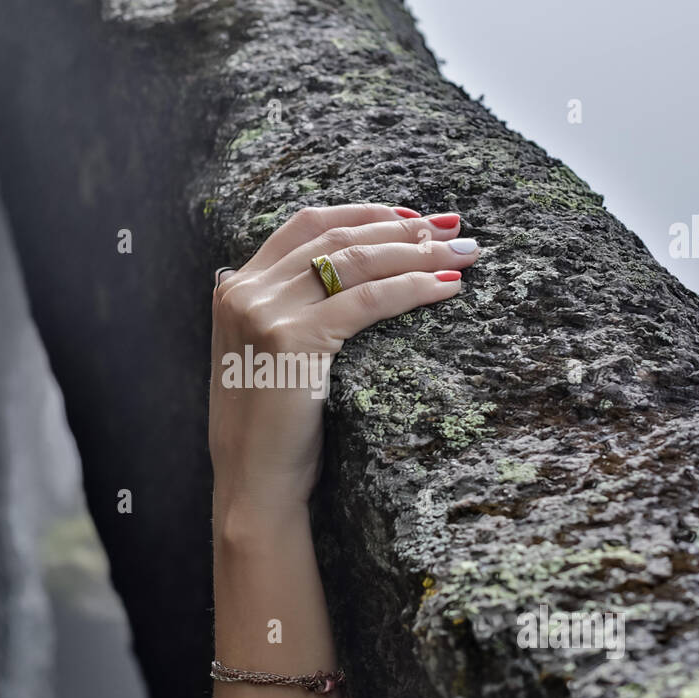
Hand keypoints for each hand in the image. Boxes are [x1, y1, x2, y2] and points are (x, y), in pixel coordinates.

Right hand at [208, 203, 476, 513]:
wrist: (253, 484)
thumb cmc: (273, 431)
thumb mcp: (267, 356)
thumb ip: (287, 312)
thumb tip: (349, 282)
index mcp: (236, 287)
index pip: (306, 224)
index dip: (364, 213)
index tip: (412, 217)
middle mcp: (245, 291)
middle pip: (338, 238)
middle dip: (403, 229)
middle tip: (453, 230)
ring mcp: (265, 313)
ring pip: (355, 262)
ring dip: (417, 253)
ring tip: (462, 255)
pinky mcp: (291, 340)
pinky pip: (366, 301)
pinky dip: (411, 289)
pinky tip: (446, 289)